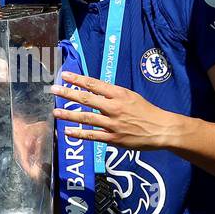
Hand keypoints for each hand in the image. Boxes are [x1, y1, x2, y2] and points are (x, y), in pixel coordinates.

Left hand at [51, 71, 178, 151]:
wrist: (161, 129)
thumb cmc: (146, 111)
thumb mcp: (131, 95)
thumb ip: (112, 93)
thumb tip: (94, 89)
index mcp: (119, 94)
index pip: (94, 84)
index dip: (78, 79)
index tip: (65, 75)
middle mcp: (114, 107)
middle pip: (87, 99)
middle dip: (68, 93)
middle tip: (53, 90)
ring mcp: (113, 124)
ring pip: (86, 117)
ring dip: (69, 114)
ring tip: (55, 111)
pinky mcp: (114, 138)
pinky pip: (93, 135)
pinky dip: (79, 133)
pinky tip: (67, 131)